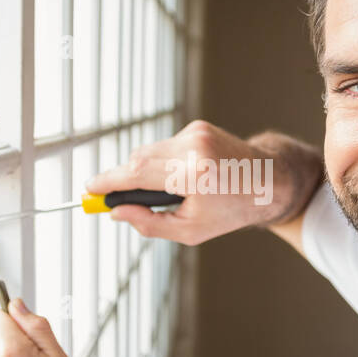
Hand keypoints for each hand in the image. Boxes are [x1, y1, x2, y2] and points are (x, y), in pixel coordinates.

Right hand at [84, 119, 281, 244]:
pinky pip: (165, 145)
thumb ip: (150, 223)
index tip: (89, 190)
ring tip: (165, 192)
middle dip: (122, 178)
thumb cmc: (231, 211)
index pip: (136, 174)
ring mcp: (195, 132)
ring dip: (145, 170)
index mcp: (193, 175)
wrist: (269, 180)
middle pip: (137, 159)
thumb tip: (117, 214)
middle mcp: (193, 147)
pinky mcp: (198, 126)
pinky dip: (163, 161)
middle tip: (115, 199)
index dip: (108, 182)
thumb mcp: (191, 230)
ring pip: (149, 151)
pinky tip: (182, 176)